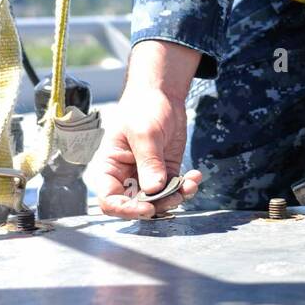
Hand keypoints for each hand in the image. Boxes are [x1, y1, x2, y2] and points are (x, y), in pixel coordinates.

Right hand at [97, 40, 203, 218]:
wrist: (163, 94)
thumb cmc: (144, 108)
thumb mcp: (145, 133)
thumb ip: (149, 161)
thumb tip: (155, 189)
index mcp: (111, 166)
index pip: (109, 199)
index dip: (125, 210)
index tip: (147, 209)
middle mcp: (127, 175)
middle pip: (136, 205)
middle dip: (158, 205)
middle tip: (176, 195)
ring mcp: (147, 175)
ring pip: (159, 201)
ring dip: (176, 197)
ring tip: (190, 184)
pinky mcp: (166, 172)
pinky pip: (175, 188)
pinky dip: (186, 187)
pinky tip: (195, 176)